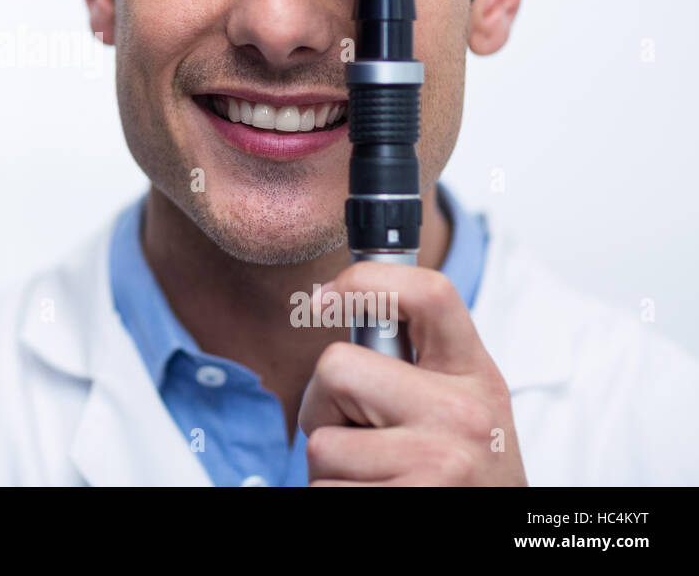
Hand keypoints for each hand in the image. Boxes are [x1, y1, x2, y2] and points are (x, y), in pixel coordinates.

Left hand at [298, 263, 526, 485]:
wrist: (497, 538)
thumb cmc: (461, 474)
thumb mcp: (461, 407)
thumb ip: (412, 365)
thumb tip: (331, 305)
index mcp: (474, 374)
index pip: (429, 294)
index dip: (363, 280)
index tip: (321, 300)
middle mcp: (463, 414)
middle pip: (336, 369)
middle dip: (324, 407)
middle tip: (359, 437)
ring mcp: (438, 463)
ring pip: (321, 443)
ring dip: (330, 468)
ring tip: (376, 478)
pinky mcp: (409, 502)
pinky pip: (322, 490)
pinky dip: (332, 498)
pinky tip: (375, 497)